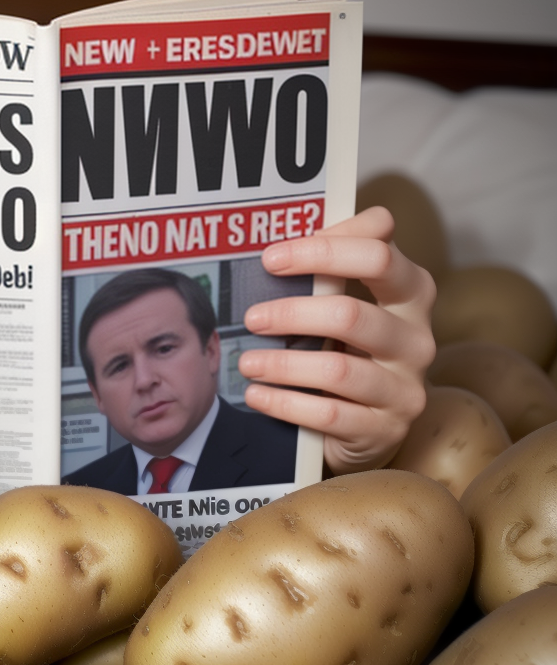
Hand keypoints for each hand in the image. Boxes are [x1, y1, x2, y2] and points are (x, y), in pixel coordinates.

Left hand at [236, 206, 435, 474]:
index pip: (378, 252)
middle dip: (292, 313)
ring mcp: (405, 387)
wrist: (369, 423)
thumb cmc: (350, 348)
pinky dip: (284, 402)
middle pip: (351, 314)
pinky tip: (256, 395)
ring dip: (281, 364)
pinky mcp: (386, 429)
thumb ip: (330, 267)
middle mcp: (417, 337)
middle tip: (252, 317)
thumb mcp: (347, 302)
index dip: (323, 249)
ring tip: (246, 362)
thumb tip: (283, 236)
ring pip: (337, 369)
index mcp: (411, 292)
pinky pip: (329, 413)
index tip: (271, 258)